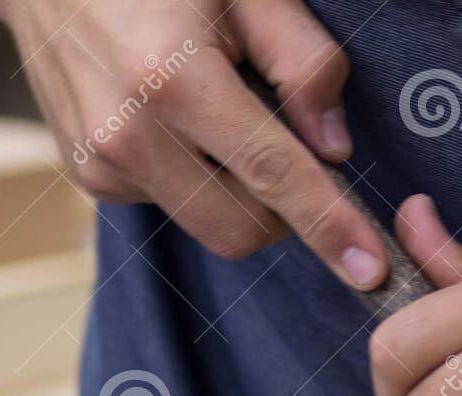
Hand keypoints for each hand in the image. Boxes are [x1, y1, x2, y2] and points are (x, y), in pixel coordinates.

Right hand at [0, 0, 386, 286]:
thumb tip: (334, 147)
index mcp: (170, 75)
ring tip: (222, 114)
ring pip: (210, 223)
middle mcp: (127, 131)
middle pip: (242, 228)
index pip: (273, 174)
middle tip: (286, 142)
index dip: (330, 225)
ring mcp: (100, 162)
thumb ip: (301, 59)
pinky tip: (179, 120)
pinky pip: (173, 205)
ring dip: (238, 190)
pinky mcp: (89, 176)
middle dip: (283, 208)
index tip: (372, 270)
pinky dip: (197, 178)